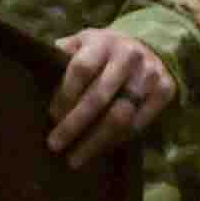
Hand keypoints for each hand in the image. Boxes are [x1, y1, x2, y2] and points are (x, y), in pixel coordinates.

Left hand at [46, 26, 180, 159]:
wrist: (149, 45)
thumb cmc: (103, 50)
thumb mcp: (81, 43)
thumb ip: (60, 56)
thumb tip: (34, 76)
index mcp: (103, 42)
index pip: (81, 69)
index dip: (65, 94)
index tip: (51, 117)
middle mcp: (129, 56)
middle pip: (99, 97)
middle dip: (75, 125)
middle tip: (55, 145)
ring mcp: (150, 74)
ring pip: (121, 116)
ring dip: (96, 141)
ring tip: (75, 158)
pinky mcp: (165, 90)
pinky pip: (139, 124)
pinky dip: (117, 140)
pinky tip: (99, 149)